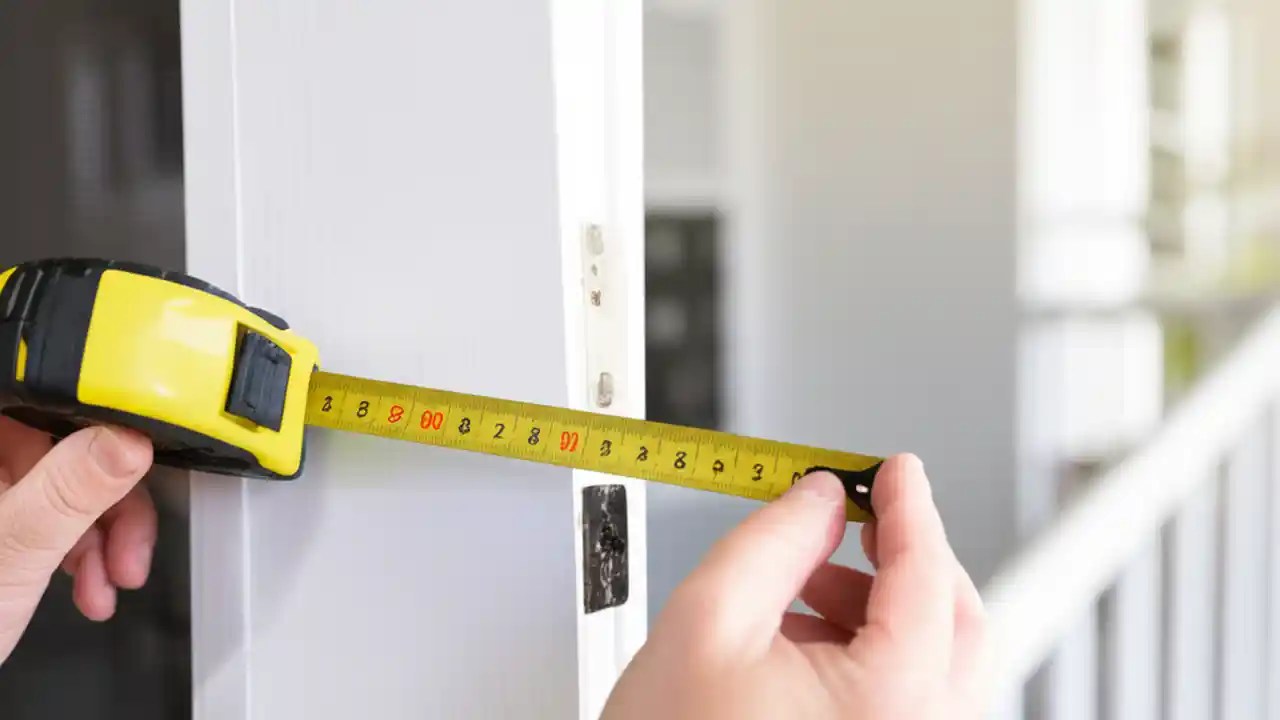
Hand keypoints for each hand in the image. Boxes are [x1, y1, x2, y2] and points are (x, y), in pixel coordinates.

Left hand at [0, 417, 155, 663]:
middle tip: (129, 531)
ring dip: (107, 534)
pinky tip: (93, 586)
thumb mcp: (11, 555)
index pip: (33, 401)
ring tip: (116, 575)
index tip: (132, 437)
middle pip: (63, 448)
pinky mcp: (4, 529)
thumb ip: (68, 492)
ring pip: (68, 488)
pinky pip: (57, 522)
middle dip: (110, 497)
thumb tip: (127, 438)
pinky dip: (86, 554)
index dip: (89, 414)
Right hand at [602, 454, 987, 718]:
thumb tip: (818, 498)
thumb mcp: (707, 619)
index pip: (925, 576)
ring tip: (809, 586)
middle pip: (958, 621)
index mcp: (888, 704)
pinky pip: (915, 698)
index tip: (894, 470)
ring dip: (887, 606)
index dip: (909, 507)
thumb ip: (774, 540)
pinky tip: (814, 638)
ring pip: (940, 660)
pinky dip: (879, 653)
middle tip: (861, 518)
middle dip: (909, 557)